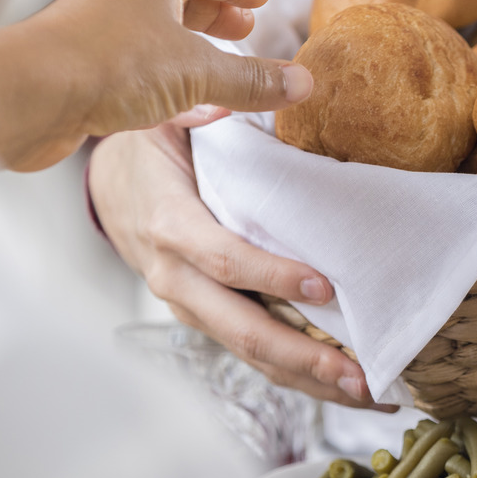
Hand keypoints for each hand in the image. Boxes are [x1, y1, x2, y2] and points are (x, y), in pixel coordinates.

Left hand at [0, 0, 314, 171]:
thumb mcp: (197, 72)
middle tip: (249, 27)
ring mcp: (100, 29)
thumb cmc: (108, 65)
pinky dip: (170, 77)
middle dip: (218, 12)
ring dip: (194, 47)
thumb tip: (303, 82)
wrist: (25, 97)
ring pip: (158, 31)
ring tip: (224, 64)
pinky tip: (188, 103)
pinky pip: (139, 65)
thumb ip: (252, 79)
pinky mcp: (84, 68)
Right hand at [90, 122, 397, 409]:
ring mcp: (189, 304)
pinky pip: (250, 349)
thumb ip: (211, 105)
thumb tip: (267, 85)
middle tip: (359, 373)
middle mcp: (175, 277)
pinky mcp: (205, 316)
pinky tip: (341, 382)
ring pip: (249, 352)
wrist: (107, 180)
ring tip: (369, 391)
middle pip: (241, 328)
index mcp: (168, 224)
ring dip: (308, 377)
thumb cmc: (149, 141)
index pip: (223, 259)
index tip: (325, 286)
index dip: (272, 276)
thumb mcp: (169, 112)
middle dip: (303, 356)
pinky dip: (296, 370)